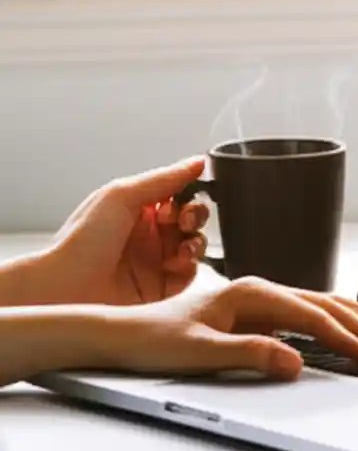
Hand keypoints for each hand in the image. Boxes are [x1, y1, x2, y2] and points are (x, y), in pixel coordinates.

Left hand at [32, 157, 211, 305]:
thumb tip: (199, 162)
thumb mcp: (121, 196)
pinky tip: (176, 264)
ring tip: (182, 248)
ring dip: (196, 242)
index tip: (182, 201)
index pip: (176, 195)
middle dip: (195, 217)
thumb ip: (164, 179)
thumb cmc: (82, 241)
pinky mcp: (162, 289)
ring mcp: (154, 261)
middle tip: (185, 222)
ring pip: (194, 245)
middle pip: (190, 219)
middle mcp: (146, 234)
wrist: (65, 288)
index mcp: (135, 209)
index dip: (186, 196)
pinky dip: (191, 266)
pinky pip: (190, 274)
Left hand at [87, 277, 357, 378]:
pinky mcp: (258, 311)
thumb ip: (250, 354)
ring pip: (324, 306)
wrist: (119, 333)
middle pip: (329, 306)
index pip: (315, 317)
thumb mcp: (199, 353)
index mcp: (251, 293)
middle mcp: (259, 290)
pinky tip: (351, 333)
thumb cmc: (152, 340)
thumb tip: (294, 362)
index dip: (349, 341)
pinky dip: (339, 322)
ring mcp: (260, 299)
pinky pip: (311, 312)